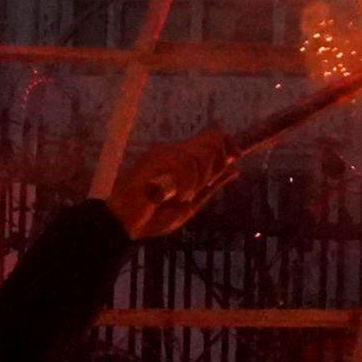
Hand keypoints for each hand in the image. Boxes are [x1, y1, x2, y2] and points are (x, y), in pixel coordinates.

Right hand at [105, 130, 236, 239]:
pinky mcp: (155, 157)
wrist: (126, 224)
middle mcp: (174, 151)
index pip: (213, 136)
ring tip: (183, 196)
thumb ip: (211, 186)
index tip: (236, 157)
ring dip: (198, 181)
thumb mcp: (192, 204)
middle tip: (198, 188)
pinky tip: (177, 195)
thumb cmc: (154, 217)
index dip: (228, 144)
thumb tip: (235, 169)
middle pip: (212, 140)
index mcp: (183, 159)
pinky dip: (187, 184)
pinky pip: (186, 163)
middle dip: (215, 167)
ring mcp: (164, 152)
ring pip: (201, 154)